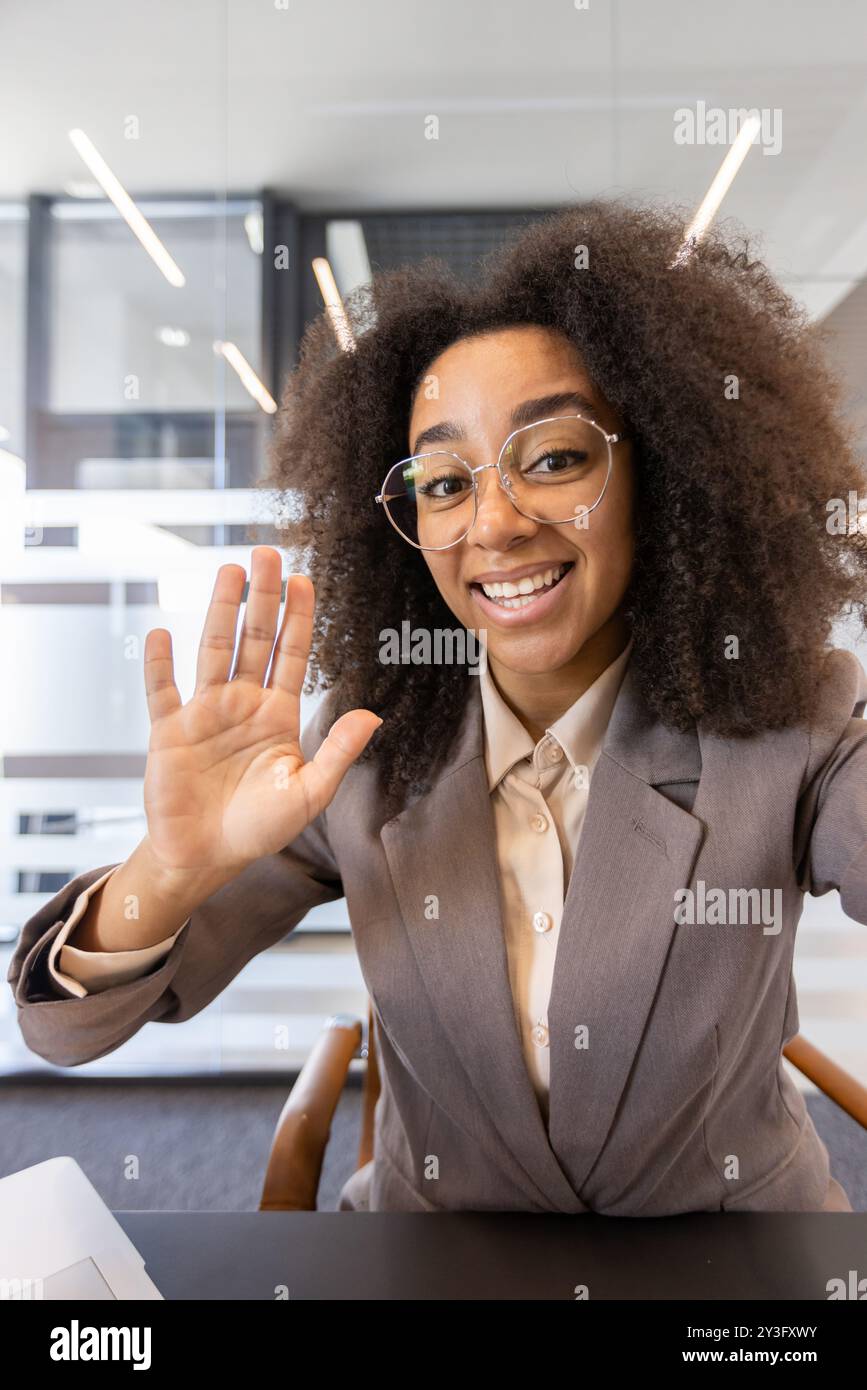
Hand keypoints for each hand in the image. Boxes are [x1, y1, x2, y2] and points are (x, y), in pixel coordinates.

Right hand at [141, 547, 380, 879]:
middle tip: (267, 552)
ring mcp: (204, 713)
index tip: (304, 580)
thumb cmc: (259, 828)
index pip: (292, 654)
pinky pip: (163, 690)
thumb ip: (338, 754)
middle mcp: (242, 704)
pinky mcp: (169, 731)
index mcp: (277, 714)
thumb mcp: (308, 794)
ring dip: (221, 611)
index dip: (298, 618)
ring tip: (230, 571)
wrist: (206, 857)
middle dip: (262, 597)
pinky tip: (162, 634)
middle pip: (254, 639)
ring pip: (214, 650)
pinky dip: (160, 663)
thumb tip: (372, 715)